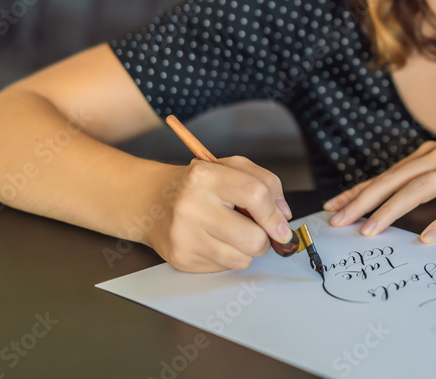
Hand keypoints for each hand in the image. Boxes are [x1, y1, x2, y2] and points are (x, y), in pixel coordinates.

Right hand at [145, 156, 293, 272]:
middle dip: (264, 239)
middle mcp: (191, 206)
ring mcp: (185, 236)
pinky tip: (215, 240)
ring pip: (242, 259)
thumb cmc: (197, 184)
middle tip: (257, 230)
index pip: (255, 195)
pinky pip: (224, 268)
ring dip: (247, 250)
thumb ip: (264, 182)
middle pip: (253, 238)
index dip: (275, 214)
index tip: (282, 225)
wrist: (152, 201)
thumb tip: (283, 215)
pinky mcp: (182, 259)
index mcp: (205, 176)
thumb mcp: (230, 167)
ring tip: (234, 233)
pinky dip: (228, 257)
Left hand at [322, 141, 435, 243]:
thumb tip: (390, 202)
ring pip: (417, 190)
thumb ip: (425, 181)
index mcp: (430, 154)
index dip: (358, 191)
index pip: (387, 175)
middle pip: (393, 180)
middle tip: (339, 221)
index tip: (334, 208)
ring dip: (390, 211)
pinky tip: (426, 238)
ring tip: (370, 231)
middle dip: (363, 201)